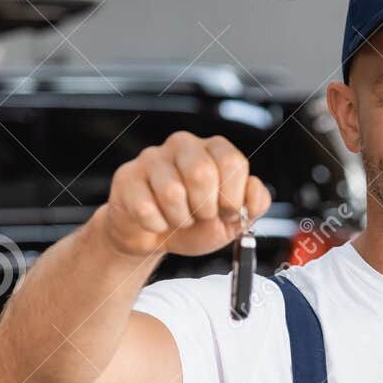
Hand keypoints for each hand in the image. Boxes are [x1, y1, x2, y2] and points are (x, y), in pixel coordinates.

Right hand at [100, 131, 270, 258]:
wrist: (154, 237)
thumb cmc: (194, 222)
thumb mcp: (233, 219)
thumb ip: (254, 204)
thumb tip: (254, 189)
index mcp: (213, 149)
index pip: (232, 161)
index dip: (233, 197)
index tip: (228, 213)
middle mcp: (183, 145)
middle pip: (201, 172)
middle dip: (205, 208)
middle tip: (201, 217)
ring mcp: (152, 158)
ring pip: (172, 192)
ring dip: (180, 220)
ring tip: (179, 219)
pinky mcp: (127, 177)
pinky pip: (146, 208)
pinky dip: (157, 226)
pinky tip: (157, 220)